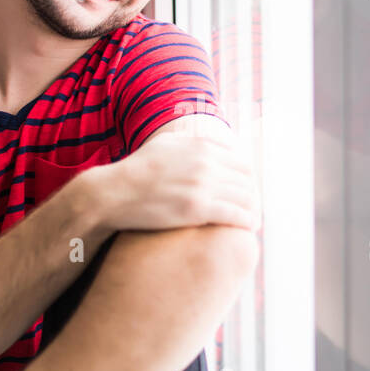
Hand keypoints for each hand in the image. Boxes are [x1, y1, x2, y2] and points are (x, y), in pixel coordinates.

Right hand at [95, 128, 261, 233]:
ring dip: (253, 209)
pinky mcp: (198, 208)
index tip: (248, 190)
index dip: (248, 178)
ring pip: (245, 197)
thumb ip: (191, 142)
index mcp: (201, 146)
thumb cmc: (138, 170)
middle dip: (253, 195)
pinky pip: (235, 215)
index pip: (241, 162)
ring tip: (254, 220)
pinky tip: (249, 228)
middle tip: (254, 208)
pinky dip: (247, 221)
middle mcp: (205, 162)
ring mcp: (203, 185)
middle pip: (246, 180)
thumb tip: (209, 143)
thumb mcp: (166, 144)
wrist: (115, 193)